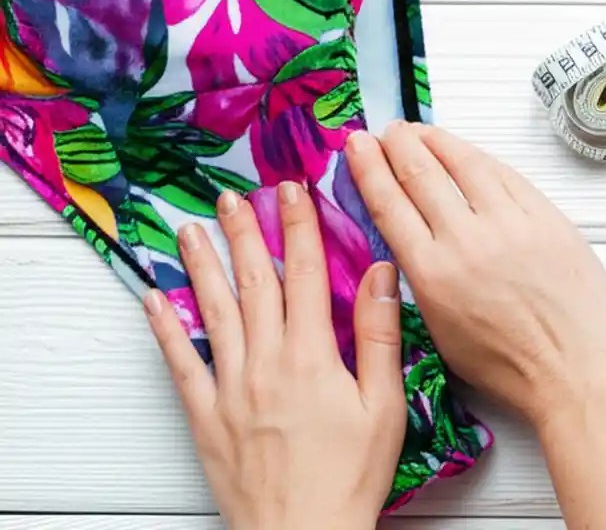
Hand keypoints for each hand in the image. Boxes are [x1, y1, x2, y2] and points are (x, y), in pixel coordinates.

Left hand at [142, 182, 406, 529]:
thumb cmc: (351, 477)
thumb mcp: (384, 406)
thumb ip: (380, 336)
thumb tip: (381, 275)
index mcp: (314, 358)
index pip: (306, 275)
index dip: (298, 228)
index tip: (292, 192)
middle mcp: (266, 364)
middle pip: (255, 284)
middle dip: (245, 234)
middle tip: (234, 198)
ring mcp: (231, 388)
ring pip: (214, 313)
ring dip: (203, 266)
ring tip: (191, 230)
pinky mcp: (206, 416)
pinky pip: (181, 364)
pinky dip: (166, 329)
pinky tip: (156, 301)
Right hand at [343, 123, 605, 429]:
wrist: (577, 372)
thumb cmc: (513, 369)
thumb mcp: (443, 336)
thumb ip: (422, 283)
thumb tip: (410, 244)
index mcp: (433, 274)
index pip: (389, 205)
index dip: (369, 169)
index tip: (356, 147)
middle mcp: (467, 240)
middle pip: (422, 174)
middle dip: (396, 145)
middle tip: (382, 131)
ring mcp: (511, 224)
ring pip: (466, 164)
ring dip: (437, 142)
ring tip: (418, 131)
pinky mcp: (548, 218)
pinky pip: (507, 175)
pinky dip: (481, 158)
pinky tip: (469, 153)